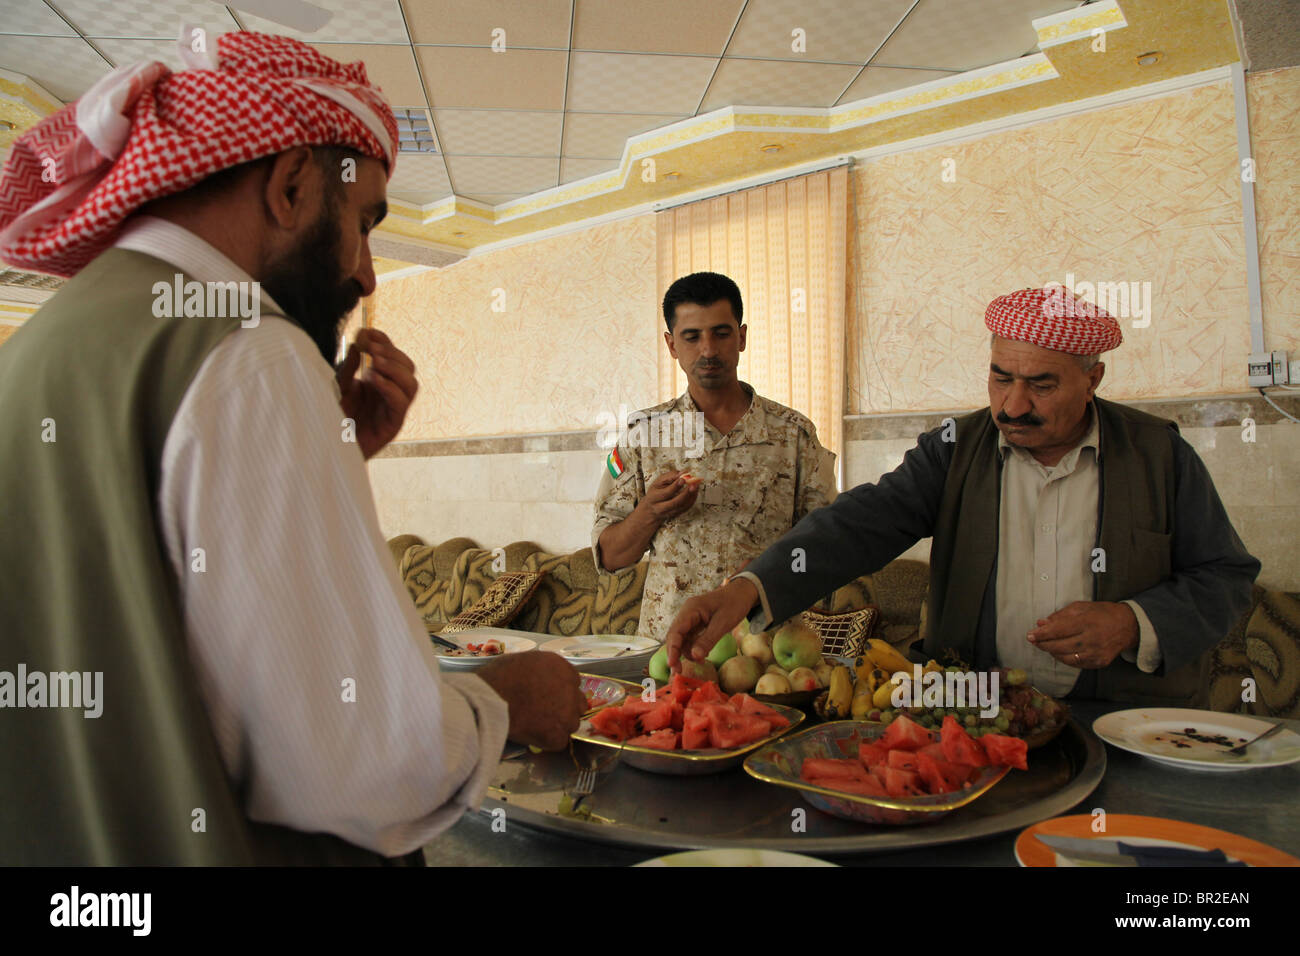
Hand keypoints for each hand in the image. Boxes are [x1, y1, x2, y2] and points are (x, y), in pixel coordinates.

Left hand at [336, 328, 417, 458]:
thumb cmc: (330, 419)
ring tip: (374, 362)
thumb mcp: (338, 386)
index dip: (384, 340)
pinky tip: (373, 380)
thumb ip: (348, 367)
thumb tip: (358, 344)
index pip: (392, 355)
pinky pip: (401, 404)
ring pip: (411, 384)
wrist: (325, 448)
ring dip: (395, 369)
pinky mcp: (392, 426)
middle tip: (371, 348)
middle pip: (407, 367)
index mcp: (379, 382)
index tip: (366, 331)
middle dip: (391, 353)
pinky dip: (390, 388)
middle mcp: (390, 394)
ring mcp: (393, 410)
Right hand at [476, 651, 585, 750]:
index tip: (549, 697)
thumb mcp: (524, 661)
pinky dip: (547, 741)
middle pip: (577, 704)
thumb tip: (537, 679)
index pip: (573, 682)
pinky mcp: (558, 736)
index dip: (561, 691)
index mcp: (562, 668)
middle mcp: (571, 690)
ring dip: (557, 726)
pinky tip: (532, 736)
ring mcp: (567, 714)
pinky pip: (558, 741)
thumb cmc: (498, 677)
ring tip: (536, 726)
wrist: (489, 699)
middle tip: (546, 713)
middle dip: (565, 709)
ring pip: (570, 724)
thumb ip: (540, 671)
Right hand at [635, 470, 700, 525]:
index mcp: (654, 498)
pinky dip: (692, 499)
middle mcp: (661, 508)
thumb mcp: (658, 483)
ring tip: (696, 486)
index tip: (683, 478)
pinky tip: (695, 491)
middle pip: (675, 503)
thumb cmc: (655, 493)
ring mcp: (669, 513)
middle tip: (693, 484)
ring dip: (691, 496)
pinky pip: (686, 508)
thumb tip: (683, 472)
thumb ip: (670, 476)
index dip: (675, 486)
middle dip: (685, 493)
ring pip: (682, 506)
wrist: (650, 510)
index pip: (666, 493)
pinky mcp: (675, 515)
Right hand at [665, 577, 757, 670]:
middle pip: (675, 636)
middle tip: (677, 672)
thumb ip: (708, 640)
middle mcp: (687, 614)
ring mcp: (690, 618)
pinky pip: (690, 638)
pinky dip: (694, 648)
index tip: (672, 664)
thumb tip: (694, 656)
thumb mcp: (723, 623)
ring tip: (699, 661)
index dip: (672, 649)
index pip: (676, 631)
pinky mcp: (695, 623)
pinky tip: (702, 654)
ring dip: (686, 652)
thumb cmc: (734, 604)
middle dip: (675, 654)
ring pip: (681, 639)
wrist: (742, 593)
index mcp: (691, 609)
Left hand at [1027, 601, 1138, 668]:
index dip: (1042, 634)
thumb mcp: (1081, 607)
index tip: (1030, 635)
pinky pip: (1075, 664)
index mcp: (1087, 622)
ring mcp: (1096, 653)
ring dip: (1052, 652)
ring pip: (1066, 657)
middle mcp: (1092, 639)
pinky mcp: (1099, 662)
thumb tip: (1041, 624)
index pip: (1059, 630)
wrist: (1128, 626)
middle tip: (1033, 640)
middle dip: (1043, 644)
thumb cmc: (1102, 613)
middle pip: (1060, 646)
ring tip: (1045, 645)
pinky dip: (1064, 658)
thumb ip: (1060, 616)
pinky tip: (1059, 652)